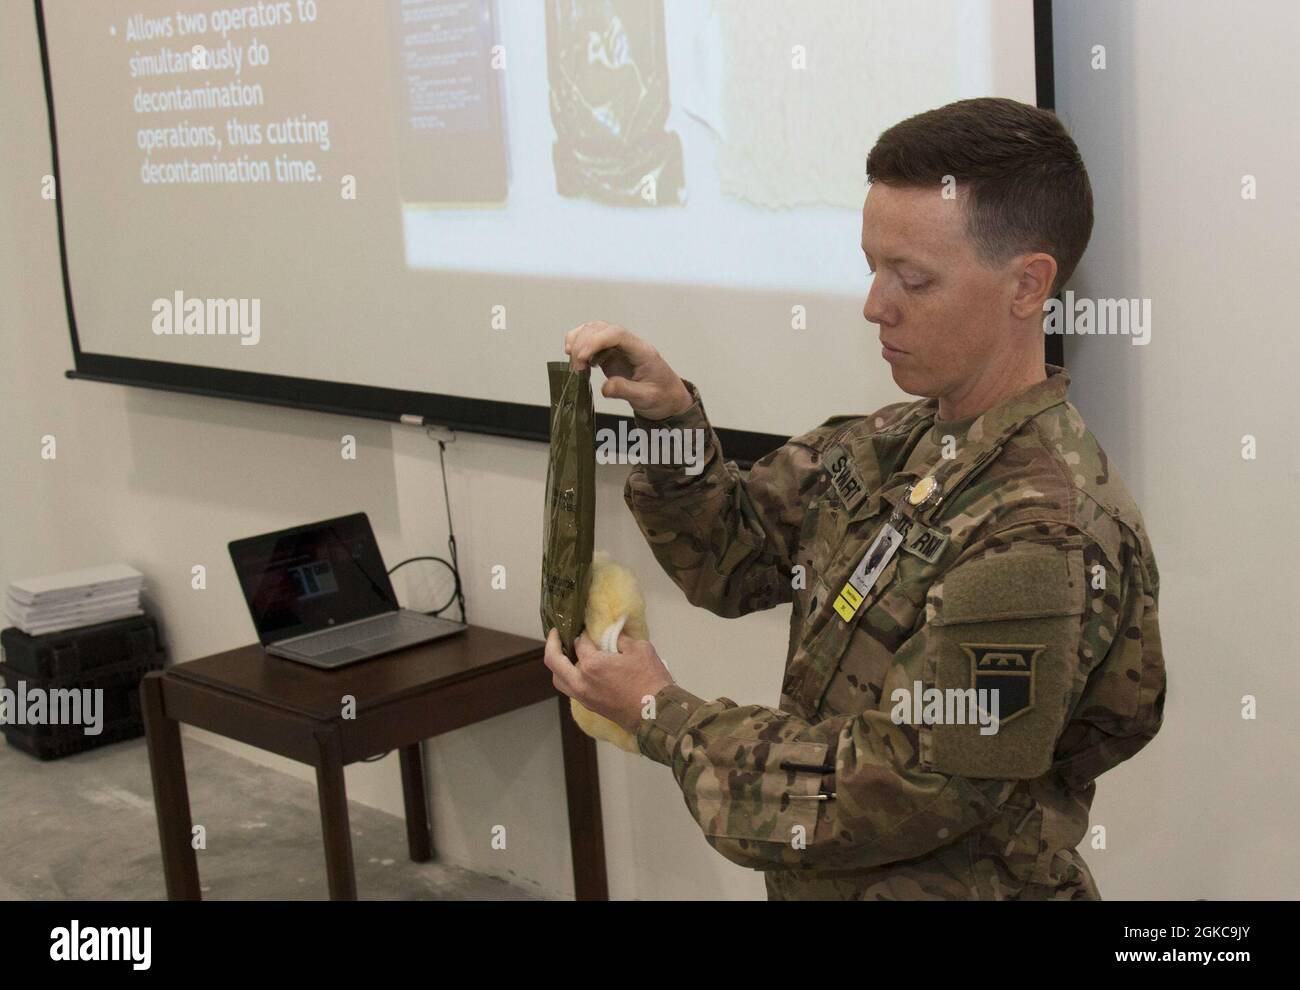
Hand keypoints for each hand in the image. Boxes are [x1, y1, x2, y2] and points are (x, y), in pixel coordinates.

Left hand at [544, 628, 674, 732]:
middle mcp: (581, 682)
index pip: (580, 643)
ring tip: (563, 654)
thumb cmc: (650, 680)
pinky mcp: (590, 706)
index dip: (584, 633)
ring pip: (559, 680)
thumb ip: (621, 638)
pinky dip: (568, 677)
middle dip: (552, 645)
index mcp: (592, 665)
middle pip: (554, 662)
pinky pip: (570, 689)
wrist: (656, 714)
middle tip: (555, 634)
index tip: (589, 628)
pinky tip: (578, 671)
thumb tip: (612, 634)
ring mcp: (584, 697)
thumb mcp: (639, 649)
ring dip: (557, 665)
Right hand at [563, 321, 693, 420]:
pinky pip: (592, 341)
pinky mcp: (611, 354)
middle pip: (601, 328)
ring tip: (574, 365)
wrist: (669, 398)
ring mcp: (619, 347)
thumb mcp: (646, 399)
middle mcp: (629, 344)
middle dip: (582, 344)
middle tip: (576, 368)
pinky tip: (577, 361)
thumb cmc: (662, 396)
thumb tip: (604, 388)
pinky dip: (579, 346)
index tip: (582, 358)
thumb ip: (625, 391)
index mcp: (641, 351)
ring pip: (594, 330)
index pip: (616, 334)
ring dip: (578, 342)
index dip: (595, 341)